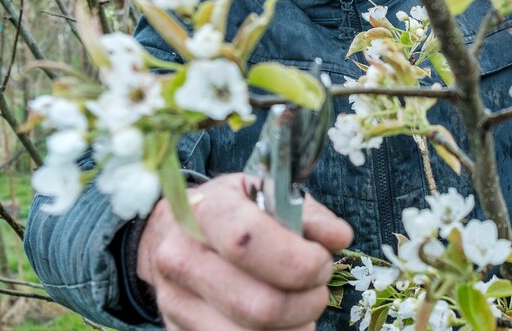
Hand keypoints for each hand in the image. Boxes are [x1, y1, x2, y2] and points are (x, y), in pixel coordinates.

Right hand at [137, 173, 352, 329]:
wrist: (173, 233)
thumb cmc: (235, 213)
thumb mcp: (270, 195)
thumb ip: (309, 216)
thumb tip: (337, 238)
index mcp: (205, 211)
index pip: (248, 243)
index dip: (299, 261)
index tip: (320, 262)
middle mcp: (180, 257)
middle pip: (259, 306)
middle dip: (308, 302)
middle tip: (317, 287)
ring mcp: (174, 301)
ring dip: (295, 327)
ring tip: (303, 306)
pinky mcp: (178, 330)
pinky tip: (283, 323)